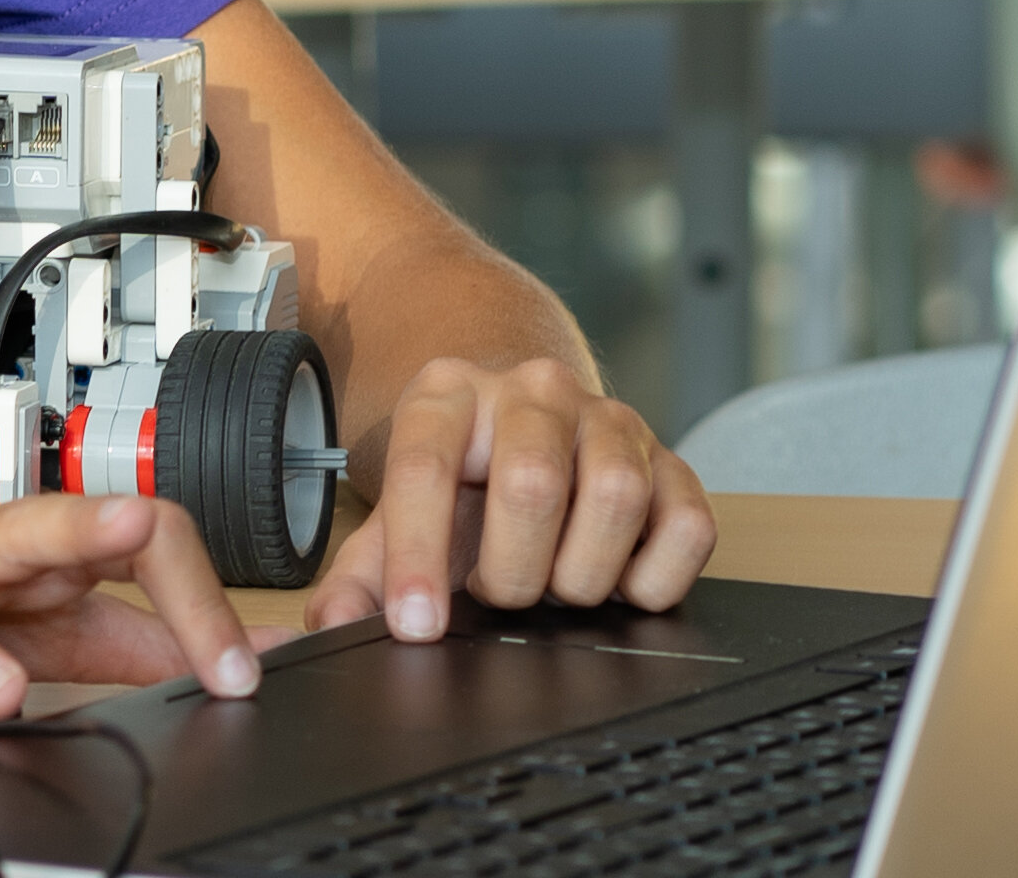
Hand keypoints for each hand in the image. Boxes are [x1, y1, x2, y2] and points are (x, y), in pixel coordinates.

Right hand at [0, 492, 263, 742]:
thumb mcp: (44, 609)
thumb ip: (143, 635)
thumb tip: (254, 659)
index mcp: (34, 546)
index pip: (129, 535)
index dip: (192, 594)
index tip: (242, 668)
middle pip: (30, 526)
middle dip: (83, 528)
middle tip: (136, 528)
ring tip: (3, 692)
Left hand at [307, 356, 714, 641]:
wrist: (530, 427)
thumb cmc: (462, 486)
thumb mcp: (400, 518)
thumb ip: (361, 574)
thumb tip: (329, 627)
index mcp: (450, 395)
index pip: (426, 466)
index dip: (418, 555)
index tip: (417, 626)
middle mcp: (536, 391)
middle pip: (532, 483)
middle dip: (511, 570)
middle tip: (499, 590)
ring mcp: (613, 420)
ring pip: (616, 499)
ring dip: (579, 575)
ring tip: (552, 581)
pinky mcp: (674, 462)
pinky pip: (688, 528)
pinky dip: (652, 579)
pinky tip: (614, 580)